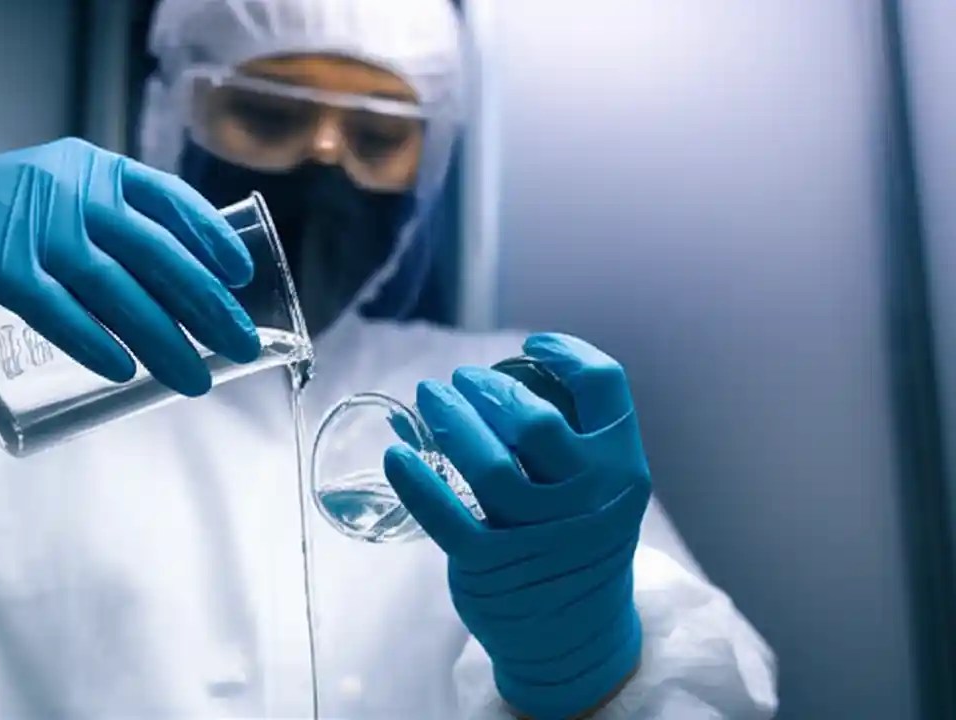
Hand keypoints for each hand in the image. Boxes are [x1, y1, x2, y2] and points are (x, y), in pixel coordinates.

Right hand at [0, 137, 260, 396]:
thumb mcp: (55, 200)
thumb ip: (106, 227)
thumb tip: (179, 285)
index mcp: (92, 168)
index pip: (168, 197)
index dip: (210, 236)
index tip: (241, 275)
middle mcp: (70, 187)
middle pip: (155, 251)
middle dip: (207, 303)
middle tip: (241, 345)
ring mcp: (31, 222)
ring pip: (114, 288)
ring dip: (162, 339)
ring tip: (194, 379)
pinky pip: (54, 307)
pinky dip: (92, 340)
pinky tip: (123, 370)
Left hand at [384, 333, 650, 719]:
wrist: (577, 638)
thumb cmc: (578, 546)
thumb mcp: (597, 493)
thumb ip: (564, 443)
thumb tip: (487, 383)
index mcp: (622, 469)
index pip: (604, 386)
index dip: (565, 353)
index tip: (530, 346)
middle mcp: (588, 499)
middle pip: (535, 422)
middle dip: (489, 389)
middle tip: (461, 378)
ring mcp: (541, 534)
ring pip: (488, 463)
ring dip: (450, 421)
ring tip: (430, 397)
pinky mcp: (493, 564)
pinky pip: (447, 516)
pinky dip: (416, 482)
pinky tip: (396, 455)